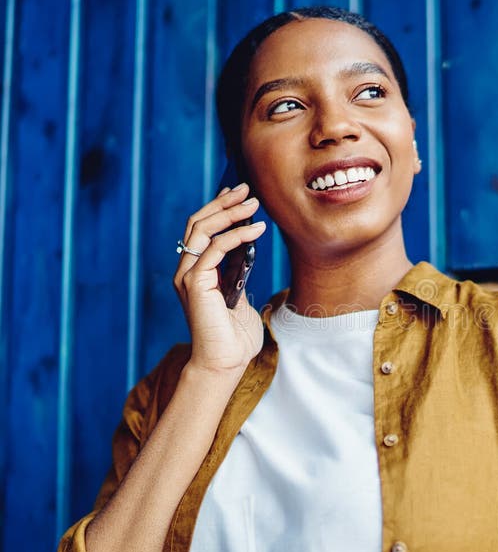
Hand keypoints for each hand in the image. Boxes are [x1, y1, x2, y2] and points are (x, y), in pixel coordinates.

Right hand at [174, 183, 266, 373]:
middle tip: (248, 190)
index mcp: (196, 272)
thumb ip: (238, 273)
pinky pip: (214, 250)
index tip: (237, 194)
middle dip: (223, 202)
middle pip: (198, 223)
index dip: (217, 207)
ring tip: (254, 204)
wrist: (226, 362)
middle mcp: (187, 270)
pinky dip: (236, 236)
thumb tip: (248, 248)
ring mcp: (189, 276)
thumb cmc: (235, 335)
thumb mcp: (240, 295)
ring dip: (229, 213)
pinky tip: (256, 229)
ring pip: (202, 230)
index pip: (200, 230)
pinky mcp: (196, 285)